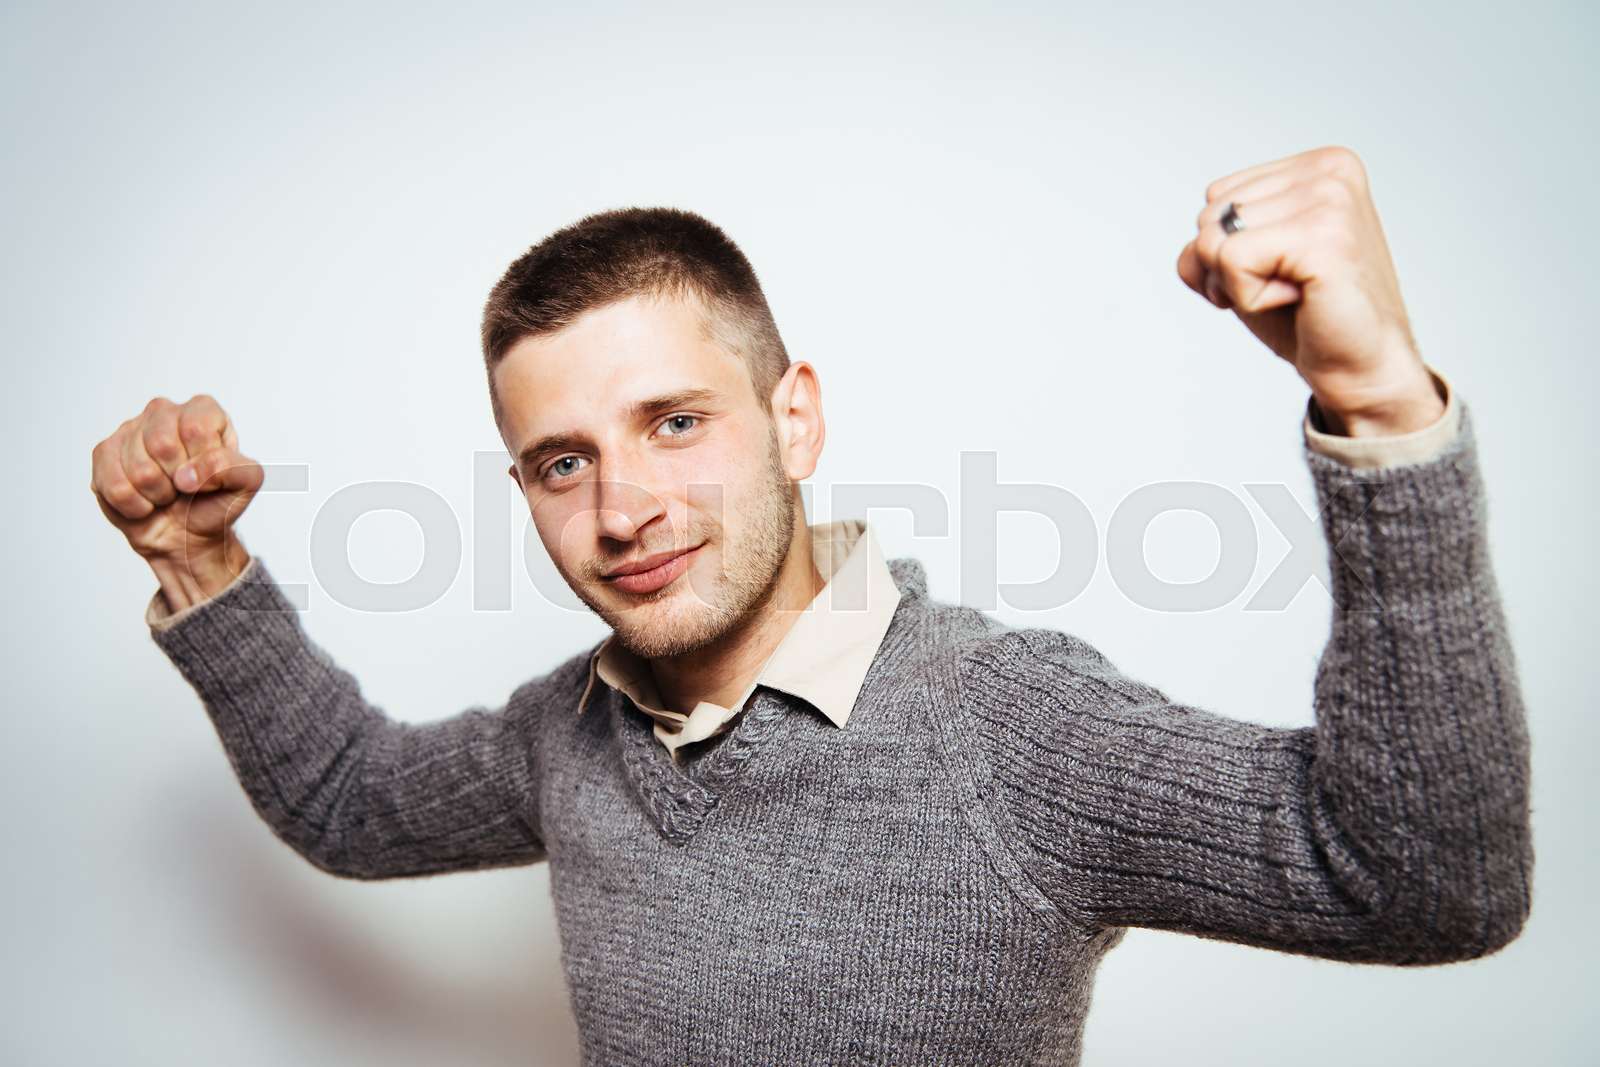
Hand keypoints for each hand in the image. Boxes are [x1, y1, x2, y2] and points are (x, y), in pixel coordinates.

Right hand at [91, 394, 261, 604]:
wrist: (186, 534)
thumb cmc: (214, 502)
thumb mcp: (245, 484)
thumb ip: (234, 468)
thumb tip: (188, 474)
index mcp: (202, 411)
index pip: (196, 428)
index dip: (203, 462)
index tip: (209, 475)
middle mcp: (164, 413)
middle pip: (162, 444)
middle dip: (178, 480)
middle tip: (184, 487)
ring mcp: (130, 431)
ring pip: (139, 469)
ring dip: (158, 495)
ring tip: (166, 493)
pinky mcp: (104, 454)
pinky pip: (115, 486)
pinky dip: (135, 505)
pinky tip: (144, 501)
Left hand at [1176, 145, 1443, 434]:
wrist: (1360, 366)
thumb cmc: (1306, 317)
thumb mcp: (1245, 267)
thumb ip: (1209, 241)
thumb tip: (1195, 249)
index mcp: (1317, 165)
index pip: (1216, 196)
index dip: (1227, 249)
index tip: (1278, 270)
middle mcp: (1328, 170)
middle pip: (1210, 214)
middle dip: (1228, 268)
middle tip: (1285, 288)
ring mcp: (1330, 198)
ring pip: (1215, 239)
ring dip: (1241, 284)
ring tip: (1295, 292)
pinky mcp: (1324, 235)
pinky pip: (1230, 260)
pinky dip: (1249, 297)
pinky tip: (1298, 299)